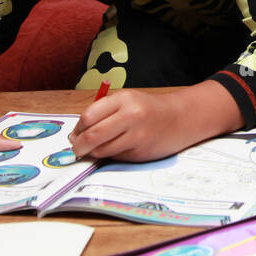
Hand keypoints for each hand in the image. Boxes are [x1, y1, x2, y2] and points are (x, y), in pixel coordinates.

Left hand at [69, 81, 241, 161]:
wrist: (181, 118)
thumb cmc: (150, 109)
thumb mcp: (128, 100)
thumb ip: (104, 112)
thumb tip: (78, 133)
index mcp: (124, 99)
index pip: (88, 117)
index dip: (77, 129)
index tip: (74, 135)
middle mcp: (131, 116)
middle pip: (92, 136)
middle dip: (79, 146)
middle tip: (76, 149)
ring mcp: (137, 136)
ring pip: (102, 150)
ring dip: (94, 152)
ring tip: (95, 149)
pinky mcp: (141, 152)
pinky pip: (116, 157)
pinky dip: (111, 155)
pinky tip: (118, 148)